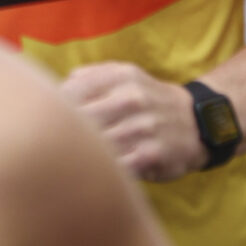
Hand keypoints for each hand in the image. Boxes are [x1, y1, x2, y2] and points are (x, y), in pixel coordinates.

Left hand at [59, 62, 210, 181]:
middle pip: (82, 117)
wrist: (197, 123)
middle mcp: (132, 98)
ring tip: (71, 159)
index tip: (48, 118)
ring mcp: (143, 126)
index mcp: (120, 76)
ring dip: (82, 152)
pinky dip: (103, 168)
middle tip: (53, 143)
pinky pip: (117, 164)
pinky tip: (97, 169)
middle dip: (66, 132)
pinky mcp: (151, 154)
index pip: (74, 89)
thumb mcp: (126, 76)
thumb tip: (57, 87)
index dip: (56, 106)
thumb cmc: (149, 100)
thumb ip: (90, 76)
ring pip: (97, 143)